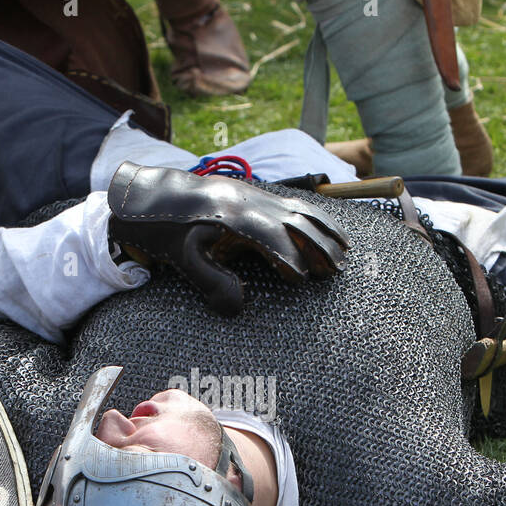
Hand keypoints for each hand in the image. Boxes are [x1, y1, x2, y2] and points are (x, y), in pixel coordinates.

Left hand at [106, 162, 349, 314]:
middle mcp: (250, 202)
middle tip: (335, 272)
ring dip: (324, 233)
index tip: (302, 280)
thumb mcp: (183, 259)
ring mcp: (257, 196)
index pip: (269, 237)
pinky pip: (296, 206)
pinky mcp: (260, 197)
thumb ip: (210, 282)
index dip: (287, 257)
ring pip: (300, 212)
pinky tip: (332, 233)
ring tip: (344, 255)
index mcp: (232, 217)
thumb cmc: (171, 232)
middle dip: (317, 247)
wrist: (161, 196)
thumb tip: (237, 308)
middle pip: (294, 222)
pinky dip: (317, 220)